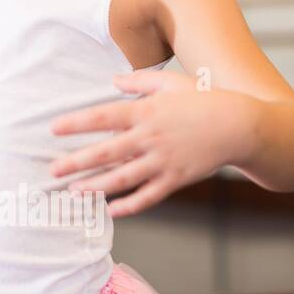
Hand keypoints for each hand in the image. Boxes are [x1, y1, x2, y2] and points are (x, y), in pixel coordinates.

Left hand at [48, 70, 257, 217]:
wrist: (241, 125)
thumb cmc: (204, 100)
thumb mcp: (170, 83)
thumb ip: (139, 82)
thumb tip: (113, 81)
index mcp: (146, 112)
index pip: (102, 118)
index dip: (76, 124)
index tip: (53, 129)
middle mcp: (150, 138)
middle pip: (105, 153)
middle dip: (76, 162)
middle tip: (52, 170)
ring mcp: (163, 161)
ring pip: (123, 178)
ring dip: (96, 186)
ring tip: (75, 191)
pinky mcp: (176, 179)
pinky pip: (149, 196)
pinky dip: (130, 206)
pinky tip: (112, 211)